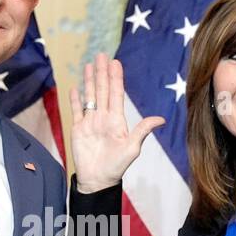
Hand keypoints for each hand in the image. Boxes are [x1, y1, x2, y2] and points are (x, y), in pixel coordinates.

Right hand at [69, 52, 164, 193]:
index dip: (115, 78)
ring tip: (88, 65)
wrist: (97, 180)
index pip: (116, 94)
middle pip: (102, 90)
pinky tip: (75, 88)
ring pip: (90, 96)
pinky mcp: (78, 129)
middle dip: (101, 73)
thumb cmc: (116, 166)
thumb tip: (161, 119)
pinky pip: (76, 111)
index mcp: (117, 120)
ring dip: (89, 81)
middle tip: (101, 55)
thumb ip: (142, 130)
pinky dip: (75, 100)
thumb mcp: (132, 148)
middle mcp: (103, 118)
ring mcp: (90, 122)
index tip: (115, 63)